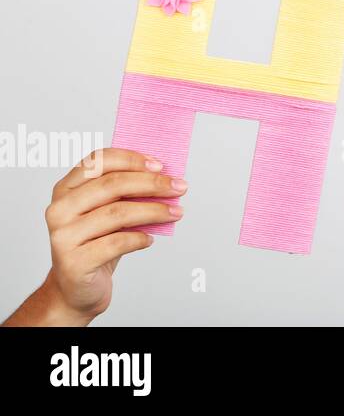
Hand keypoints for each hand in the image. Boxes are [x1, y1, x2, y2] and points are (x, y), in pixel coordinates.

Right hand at [4, 148, 184, 325]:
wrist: (76, 287)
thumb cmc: (97, 241)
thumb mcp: (108, 211)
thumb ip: (126, 192)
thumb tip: (166, 176)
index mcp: (66, 189)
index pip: (98, 161)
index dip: (131, 159)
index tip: (161, 165)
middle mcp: (59, 209)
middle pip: (112, 185)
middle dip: (152, 184)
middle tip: (179, 187)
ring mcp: (63, 236)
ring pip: (117, 213)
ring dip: (154, 211)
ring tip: (176, 212)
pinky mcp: (74, 262)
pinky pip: (117, 243)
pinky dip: (140, 238)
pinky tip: (149, 239)